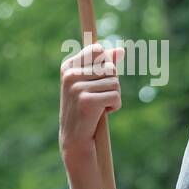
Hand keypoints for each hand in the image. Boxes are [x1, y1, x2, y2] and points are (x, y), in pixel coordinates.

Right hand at [59, 42, 123, 157]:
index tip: (99, 79)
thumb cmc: (85, 109)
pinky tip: (102, 114)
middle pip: (110, 67)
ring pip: (115, 82)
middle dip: (112, 83)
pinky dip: (115, 106)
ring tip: (100, 107)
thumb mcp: (91, 84)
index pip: (98, 50)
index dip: (106, 63)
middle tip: (100, 97)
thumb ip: (104, 65)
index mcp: (68, 67)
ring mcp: (77, 87)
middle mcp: (70, 75)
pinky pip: (116, 96)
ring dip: (114, 96)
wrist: (75, 138)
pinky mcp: (87, 101)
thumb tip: (121, 50)